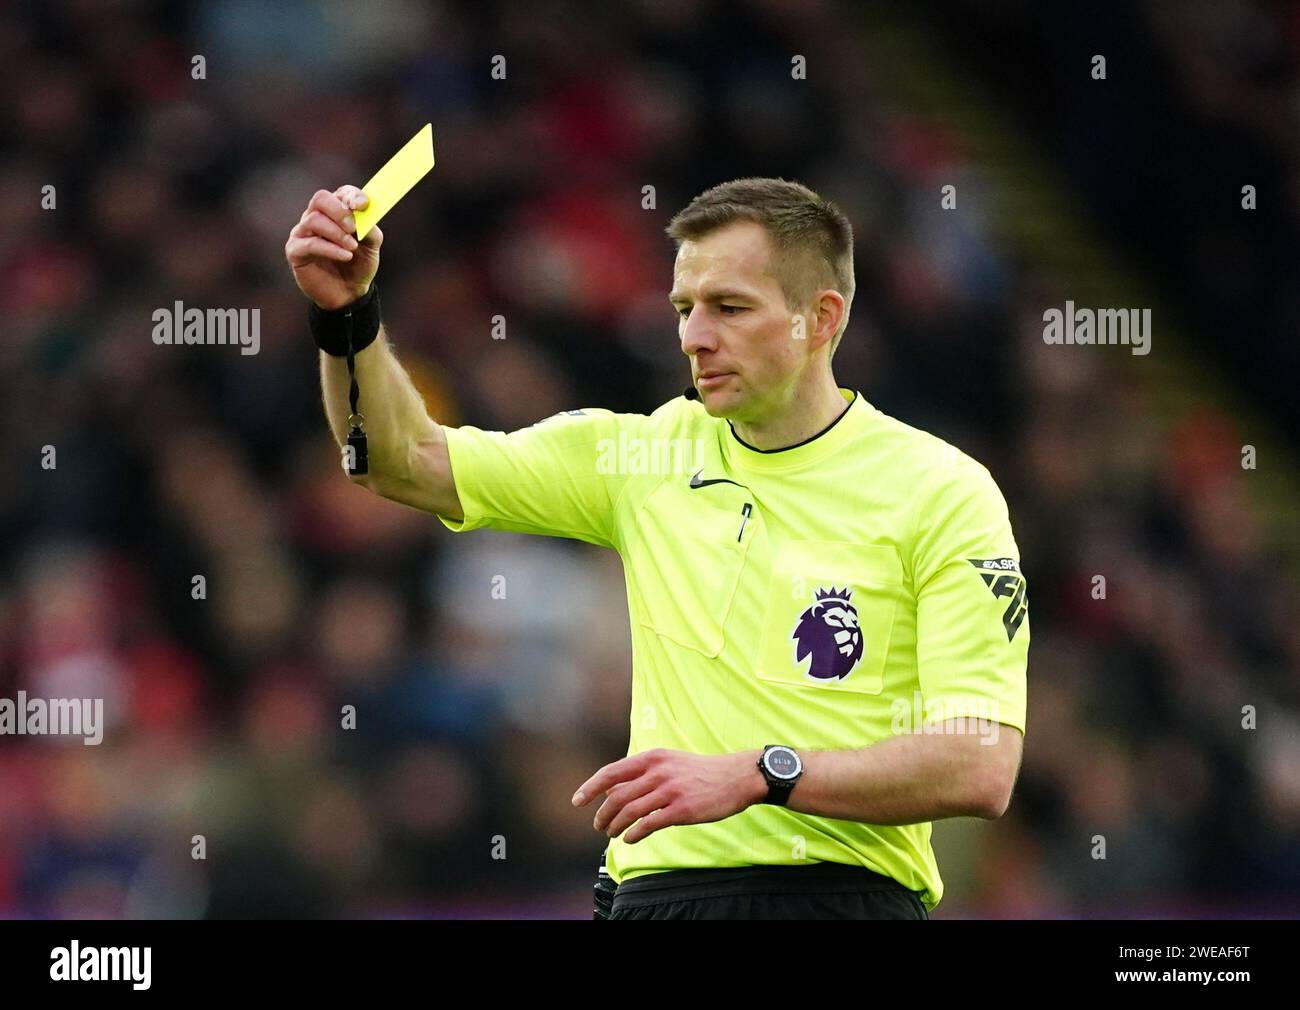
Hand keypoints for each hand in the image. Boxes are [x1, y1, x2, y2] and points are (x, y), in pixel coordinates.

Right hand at [285, 185, 382, 310]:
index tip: (363, 206)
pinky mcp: (295, 251)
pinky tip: (346, 256)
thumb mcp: (372, 246)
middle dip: (339, 211)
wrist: (349, 293)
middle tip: (353, 228)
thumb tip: (362, 214)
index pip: (341, 193)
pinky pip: (310, 243)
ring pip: (314, 219)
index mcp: (336, 212)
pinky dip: (330, 249)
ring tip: (352, 247)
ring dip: (337, 233)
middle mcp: (316, 217)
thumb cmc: (358, 265)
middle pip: (320, 198)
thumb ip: (369, 228)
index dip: (352, 196)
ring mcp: (303, 233)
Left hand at [572, 748, 765, 844]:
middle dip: (602, 814)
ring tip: (612, 834)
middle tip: (598, 826)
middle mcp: (658, 771)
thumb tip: (610, 790)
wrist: (736, 776)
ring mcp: (670, 790)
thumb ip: (641, 773)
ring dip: (616, 826)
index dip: (590, 787)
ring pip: (630, 811)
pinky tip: (630, 839)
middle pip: (617, 796)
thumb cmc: (700, 772)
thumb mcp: (669, 762)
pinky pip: (649, 824)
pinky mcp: (682, 809)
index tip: (577, 801)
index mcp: (652, 757)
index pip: (611, 772)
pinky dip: (634, 833)